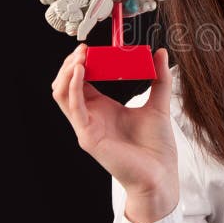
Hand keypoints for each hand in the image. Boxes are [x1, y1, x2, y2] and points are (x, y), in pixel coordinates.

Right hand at [51, 44, 177, 220]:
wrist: (161, 175)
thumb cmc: (157, 146)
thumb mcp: (158, 104)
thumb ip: (159, 78)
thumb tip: (160, 53)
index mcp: (103, 108)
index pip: (82, 80)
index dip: (81, 62)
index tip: (90, 46)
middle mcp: (91, 116)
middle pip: (66, 85)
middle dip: (70, 64)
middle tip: (82, 48)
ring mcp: (87, 127)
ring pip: (62, 94)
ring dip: (67, 72)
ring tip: (79, 56)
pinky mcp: (88, 137)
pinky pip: (74, 108)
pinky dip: (74, 86)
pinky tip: (81, 71)